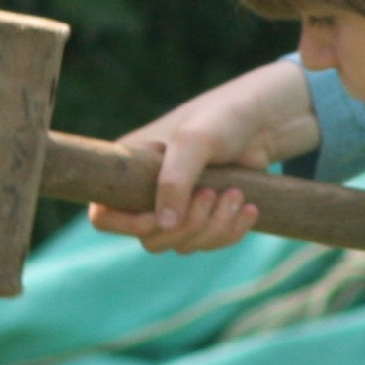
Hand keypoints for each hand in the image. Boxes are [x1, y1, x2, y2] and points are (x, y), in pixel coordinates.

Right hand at [91, 60, 319, 254]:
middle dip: (188, 225)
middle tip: (212, 194)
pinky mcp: (203, 217)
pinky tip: (248, 208)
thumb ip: (174, 181)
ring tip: (236, 194)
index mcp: (129, 168)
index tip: (161, 216)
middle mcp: (146, 192)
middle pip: (150, 239)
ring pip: (182, 245)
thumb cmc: (221, 119)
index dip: (128, 225)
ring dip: (215, 226)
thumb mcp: (194, 141)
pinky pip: (208, 244)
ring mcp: (175, 208)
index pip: (103, 216)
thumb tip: (163, 225)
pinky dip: (230, 230)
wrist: (261, 122)